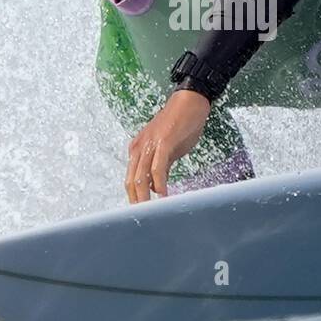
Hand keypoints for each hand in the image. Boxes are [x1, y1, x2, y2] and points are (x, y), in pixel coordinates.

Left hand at [125, 89, 210, 203]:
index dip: (133, 196)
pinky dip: (160, 185)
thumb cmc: (180, 124)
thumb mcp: (166, 149)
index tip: (140, 211)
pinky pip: (158, 169)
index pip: (130, 178)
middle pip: (131, 181)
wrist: (190, 102)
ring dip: (145, 197)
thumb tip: (157, 185)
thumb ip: (160, 166)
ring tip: (151, 212)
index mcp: (137, 149)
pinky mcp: (163, 143)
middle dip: (136, 201)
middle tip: (142, 218)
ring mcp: (150, 145)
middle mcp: (139, 147)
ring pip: (141, 177)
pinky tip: (164, 196)